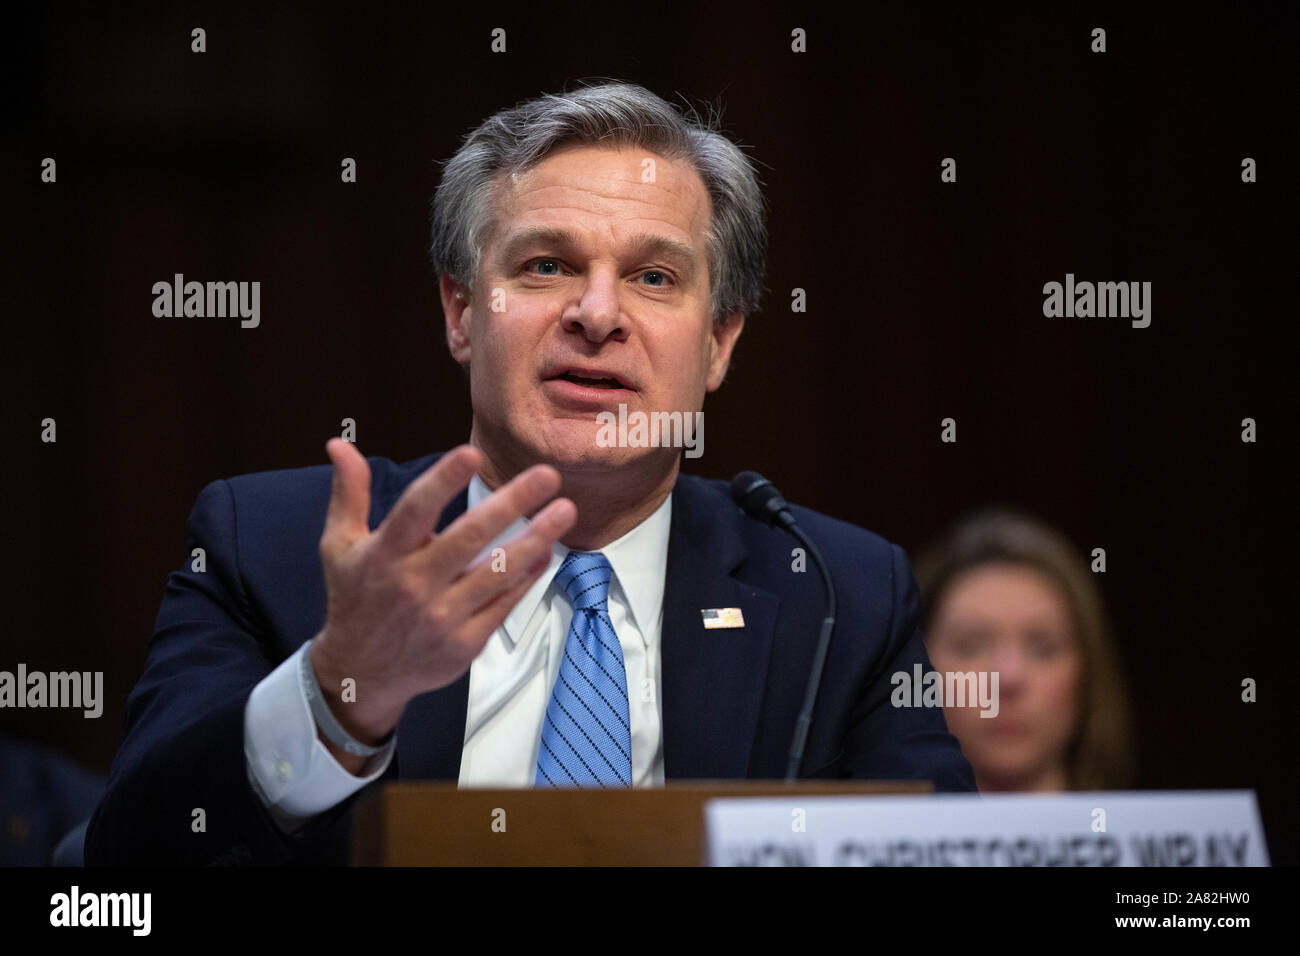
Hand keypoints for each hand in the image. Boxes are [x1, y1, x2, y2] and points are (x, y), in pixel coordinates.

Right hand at [309, 439, 575, 748]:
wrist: (360, 674)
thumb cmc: (354, 598)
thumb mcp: (339, 546)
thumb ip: (349, 494)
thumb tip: (339, 443)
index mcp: (383, 556)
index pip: (415, 511)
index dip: (444, 480)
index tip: (473, 453)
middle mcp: (413, 585)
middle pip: (469, 538)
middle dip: (511, 503)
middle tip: (548, 474)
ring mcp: (442, 617)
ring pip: (496, 573)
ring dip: (535, 539)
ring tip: (565, 510)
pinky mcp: (464, 644)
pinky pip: (504, 604)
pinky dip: (527, 576)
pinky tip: (547, 551)